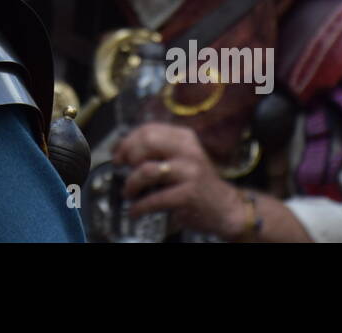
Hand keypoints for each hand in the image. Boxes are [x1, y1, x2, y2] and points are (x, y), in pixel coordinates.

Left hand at [112, 122, 244, 238]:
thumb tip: (119, 148)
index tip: (117, 154)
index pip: (148, 129)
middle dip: (127, 155)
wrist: (225, 207)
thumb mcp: (181, 157)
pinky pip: (155, 198)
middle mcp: (188, 150)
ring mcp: (189, 172)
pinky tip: (135, 210)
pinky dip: (140, 206)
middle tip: (120, 168)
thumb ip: (156, 150)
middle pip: (147, 142)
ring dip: (131, 183)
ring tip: (128, 192)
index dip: (127, 141)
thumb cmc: (195, 182)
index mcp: (184, 137)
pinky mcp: (188, 194)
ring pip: (147, 170)